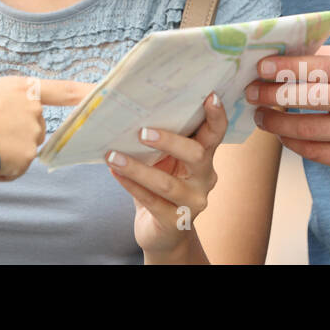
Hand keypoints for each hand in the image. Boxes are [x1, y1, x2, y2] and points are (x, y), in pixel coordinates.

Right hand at [0, 77, 94, 180]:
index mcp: (20, 87)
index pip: (62, 91)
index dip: (83, 93)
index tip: (101, 94)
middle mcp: (33, 108)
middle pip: (36, 127)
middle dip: (17, 135)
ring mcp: (32, 133)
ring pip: (26, 149)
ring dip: (9, 153)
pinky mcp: (27, 156)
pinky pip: (17, 168)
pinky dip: (3, 169)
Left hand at [105, 92, 226, 261]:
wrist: (162, 233)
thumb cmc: (162, 185)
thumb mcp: (166, 161)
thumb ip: (163, 140)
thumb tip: (137, 109)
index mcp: (205, 158)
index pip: (215, 134)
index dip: (216, 116)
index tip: (210, 95)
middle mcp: (205, 179)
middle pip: (197, 155)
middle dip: (170, 141)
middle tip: (142, 131)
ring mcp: (193, 203)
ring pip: (167, 183)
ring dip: (137, 168)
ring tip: (113, 155)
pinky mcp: (175, 223)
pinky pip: (151, 201)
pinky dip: (131, 184)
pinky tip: (115, 172)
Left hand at [246, 44, 329, 176]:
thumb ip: (327, 57)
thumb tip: (283, 52)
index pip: (319, 67)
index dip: (285, 67)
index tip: (260, 67)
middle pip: (309, 99)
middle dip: (272, 95)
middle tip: (250, 92)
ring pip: (308, 130)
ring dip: (276, 123)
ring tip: (260, 115)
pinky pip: (316, 153)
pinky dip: (292, 143)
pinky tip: (282, 134)